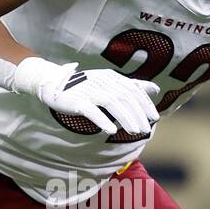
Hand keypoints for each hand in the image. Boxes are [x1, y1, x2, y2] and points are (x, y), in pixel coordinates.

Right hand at [12, 56, 159, 136]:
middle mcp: (103, 82)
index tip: (154, 118)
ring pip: (112, 104)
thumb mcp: (110, 83)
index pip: (133, 90)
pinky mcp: (77, 101)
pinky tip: (111, 130)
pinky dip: (102, 120)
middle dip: (137, 114)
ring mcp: (90, 91)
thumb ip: (132, 86)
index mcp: (112, 77)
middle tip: (145, 130)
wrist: (54, 82)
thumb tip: (155, 89)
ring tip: (134, 131)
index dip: (144, 104)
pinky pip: (92, 111)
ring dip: (125, 118)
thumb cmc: (84, 85)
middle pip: (124, 98)